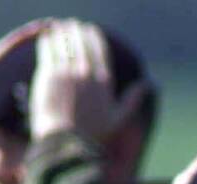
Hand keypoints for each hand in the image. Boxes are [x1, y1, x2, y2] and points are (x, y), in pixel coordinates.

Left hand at [29, 20, 148, 143]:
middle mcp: (87, 73)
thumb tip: (150, 84)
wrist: (65, 144)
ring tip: (59, 30)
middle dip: (77, 30)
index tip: (90, 30)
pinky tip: (47, 38)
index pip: (99, 48)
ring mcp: (66, 73)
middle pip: (81, 41)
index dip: (94, 36)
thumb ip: (134, 98)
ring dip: (62, 32)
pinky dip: (47, 40)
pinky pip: (47, 48)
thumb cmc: (93, 135)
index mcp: (104, 81)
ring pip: (64, 41)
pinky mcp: (48, 75)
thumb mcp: (119, 118)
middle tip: (73, 27)